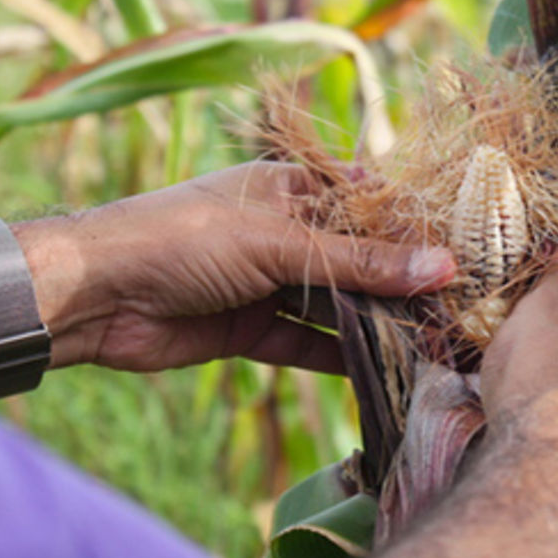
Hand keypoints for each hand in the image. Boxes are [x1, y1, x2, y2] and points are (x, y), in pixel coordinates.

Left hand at [15, 162, 455, 372]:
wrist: (96, 295)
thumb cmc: (183, 238)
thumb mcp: (278, 242)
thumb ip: (359, 262)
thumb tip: (440, 268)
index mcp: (286, 188)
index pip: (363, 205)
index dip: (409, 227)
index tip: (462, 251)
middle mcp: (282, 234)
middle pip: (354, 259)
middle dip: (399, 282)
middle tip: (458, 307)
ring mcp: (268, 284)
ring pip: (335, 304)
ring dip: (376, 322)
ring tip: (433, 341)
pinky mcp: (252, 330)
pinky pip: (308, 343)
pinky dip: (341, 356)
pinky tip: (384, 369)